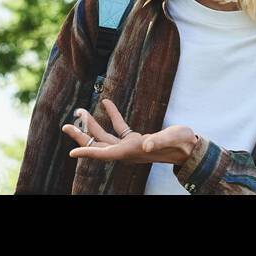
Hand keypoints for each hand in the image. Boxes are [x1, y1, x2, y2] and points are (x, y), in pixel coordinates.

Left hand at [62, 99, 197, 164]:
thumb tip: (146, 145)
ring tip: (79, 111)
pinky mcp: (136, 139)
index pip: (105, 154)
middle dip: (81, 136)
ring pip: (105, 137)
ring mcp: (131, 146)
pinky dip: (113, 115)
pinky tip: (106, 102)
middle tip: (65, 127)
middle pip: (98, 145)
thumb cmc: (182, 143)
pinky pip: (119, 128)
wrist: (191, 147)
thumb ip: (159, 141)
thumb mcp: (172, 138)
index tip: (72, 154)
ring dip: (92, 125)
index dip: (88, 153)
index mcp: (132, 151)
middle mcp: (127, 150)